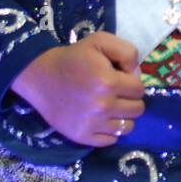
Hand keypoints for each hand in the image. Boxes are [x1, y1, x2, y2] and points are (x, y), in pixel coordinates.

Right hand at [10, 31, 145, 146]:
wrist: (40, 76)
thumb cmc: (73, 57)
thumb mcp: (101, 41)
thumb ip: (127, 52)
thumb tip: (137, 75)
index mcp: (109, 82)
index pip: (139, 89)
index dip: (132, 82)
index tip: (120, 78)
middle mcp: (103, 106)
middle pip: (137, 110)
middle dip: (130, 99)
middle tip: (116, 93)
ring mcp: (92, 124)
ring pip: (127, 127)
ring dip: (123, 116)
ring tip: (111, 107)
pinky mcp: (82, 136)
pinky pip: (111, 140)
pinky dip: (109, 131)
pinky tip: (101, 119)